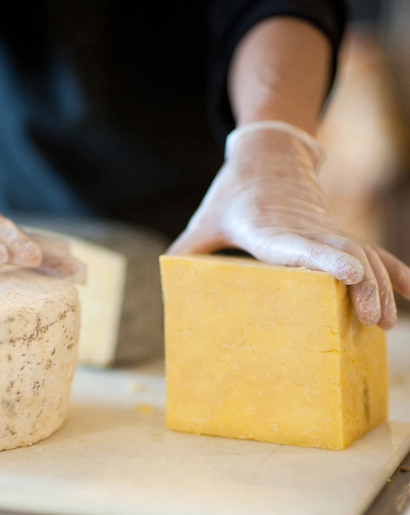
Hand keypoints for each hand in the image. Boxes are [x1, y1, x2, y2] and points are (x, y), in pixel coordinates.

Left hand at [169, 120, 409, 327]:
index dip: (324, 259)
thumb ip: (187, 249)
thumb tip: (165, 273)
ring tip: (384, 323)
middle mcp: (303, 227)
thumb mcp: (204, 220)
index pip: (297, 245)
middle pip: (340, 254)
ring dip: (378, 287)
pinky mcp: (335, 232)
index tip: (350, 273)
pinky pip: (370, 251)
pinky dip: (392, 270)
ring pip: (361, 255)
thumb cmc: (230, 195)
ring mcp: (324, 229)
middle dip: (362, 286)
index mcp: (267, 227)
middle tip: (374, 321)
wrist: (267, 154)